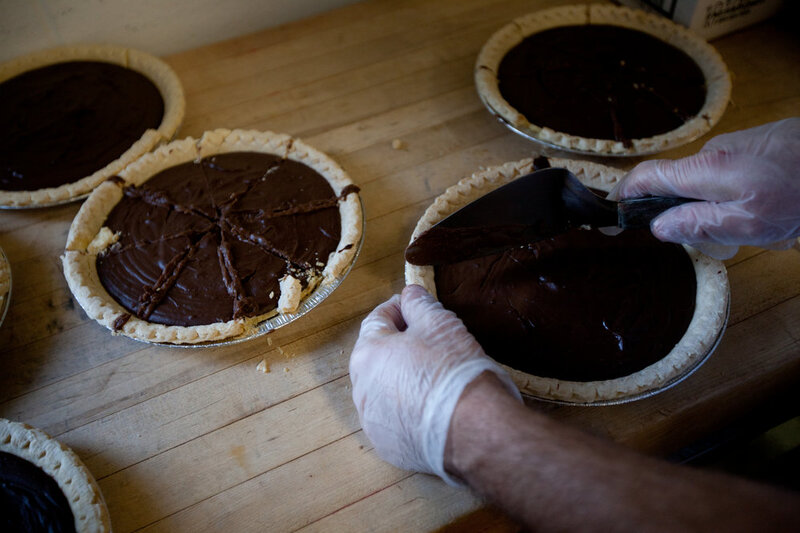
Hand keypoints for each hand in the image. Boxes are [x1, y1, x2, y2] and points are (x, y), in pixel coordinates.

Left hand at [349, 284, 520, 485]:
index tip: (413, 305)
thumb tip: (410, 294)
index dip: (397, 308)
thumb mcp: (440, 323)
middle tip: (428, 340)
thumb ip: (419, 304)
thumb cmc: (454, 371)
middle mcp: (361, 389)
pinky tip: (432, 408)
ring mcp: (373, 422)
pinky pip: (395, 421)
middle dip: (398, 345)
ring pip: (384, 391)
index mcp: (368, 354)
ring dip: (401, 380)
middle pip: (377, 357)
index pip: (377, 320)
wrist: (473, 430)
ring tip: (432, 377)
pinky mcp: (389, 447)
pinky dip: (408, 412)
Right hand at [609, 118, 799, 258]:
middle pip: (678, 182)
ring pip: (708, 180)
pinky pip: (733, 171)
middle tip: (710, 241)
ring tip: (754, 226)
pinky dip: (738, 192)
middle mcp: (716, 151)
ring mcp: (740, 144)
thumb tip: (659, 227)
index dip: (624, 196)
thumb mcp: (748, 225)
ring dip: (716, 205)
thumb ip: (697, 224)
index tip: (613, 215)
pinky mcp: (762, 142)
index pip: (646, 177)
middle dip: (682, 211)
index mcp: (705, 170)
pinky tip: (770, 206)